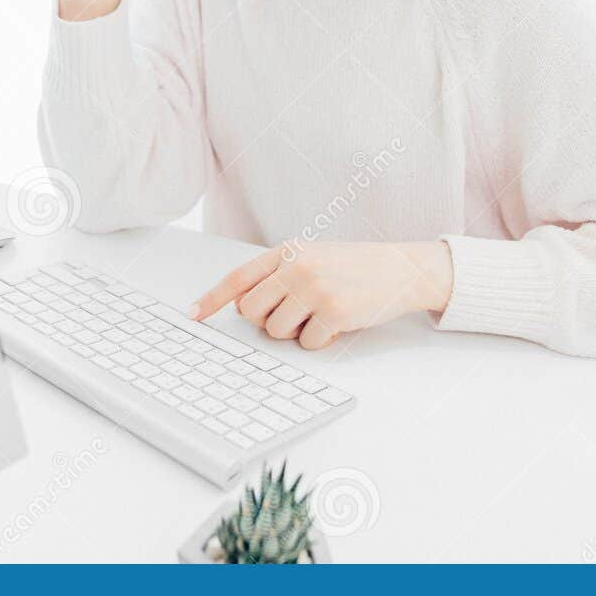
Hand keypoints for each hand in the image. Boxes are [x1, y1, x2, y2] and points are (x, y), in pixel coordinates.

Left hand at [188, 241, 454, 349]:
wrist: (402, 269)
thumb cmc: (354, 267)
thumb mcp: (312, 257)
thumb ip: (277, 275)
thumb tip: (240, 305)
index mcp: (288, 251)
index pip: (238, 277)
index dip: (211, 299)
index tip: (193, 315)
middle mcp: (297, 266)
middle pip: (251, 312)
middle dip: (267, 321)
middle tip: (295, 314)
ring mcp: (315, 288)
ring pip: (276, 331)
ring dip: (296, 332)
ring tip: (321, 314)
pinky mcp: (334, 311)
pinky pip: (307, 344)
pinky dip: (320, 341)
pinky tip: (338, 322)